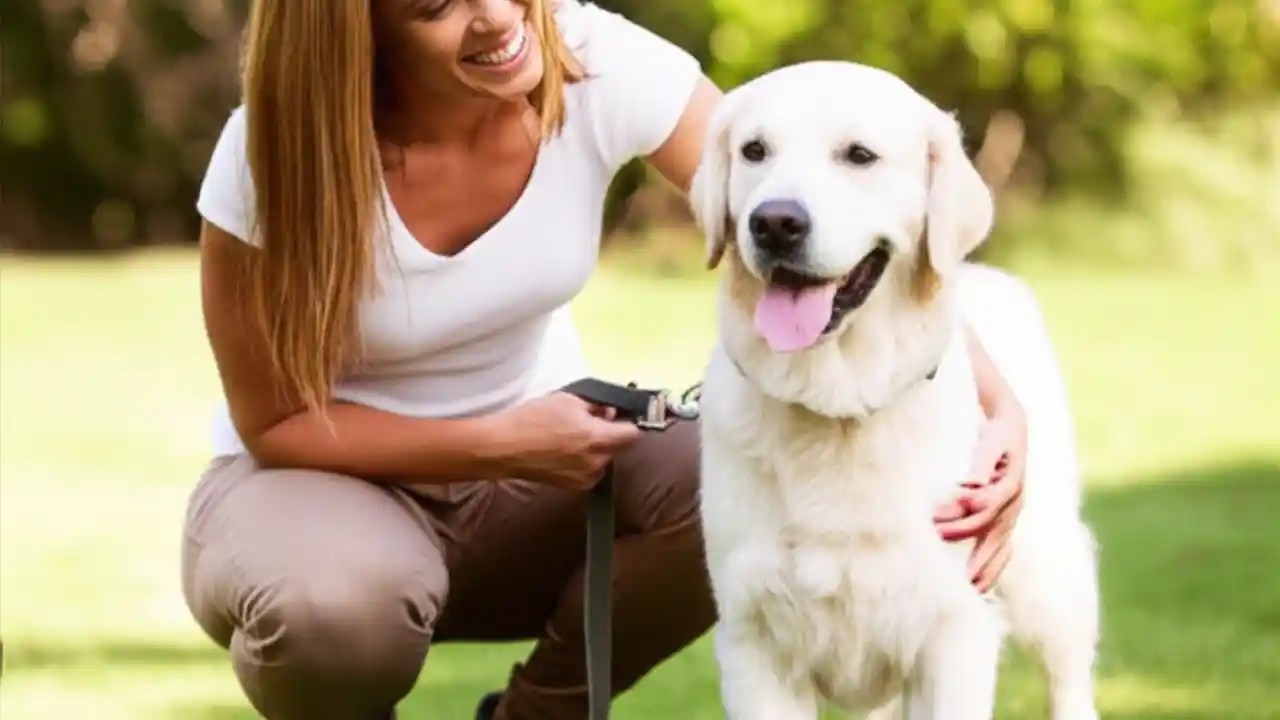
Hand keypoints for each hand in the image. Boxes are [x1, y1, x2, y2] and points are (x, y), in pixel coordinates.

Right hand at [493, 392, 643, 490]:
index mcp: (598, 440)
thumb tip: (610, 412)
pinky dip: (583, 460)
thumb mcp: (568, 400)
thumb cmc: (534, 419)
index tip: (621, 415)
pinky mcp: (573, 487)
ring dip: (596, 448)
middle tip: (589, 419)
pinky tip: (563, 450)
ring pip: (603, 459)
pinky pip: (589, 469)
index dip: (629, 421)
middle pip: (618, 447)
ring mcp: (586, 478)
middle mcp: (597, 464)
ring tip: (570, 435)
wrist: (503, 448)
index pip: (634, 434)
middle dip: (609, 433)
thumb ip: (596, 406)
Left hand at [933, 402, 1026, 591]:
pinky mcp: (1007, 522)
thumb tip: (973, 484)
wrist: (1013, 431)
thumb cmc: (996, 435)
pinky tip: (978, 586)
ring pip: (1000, 548)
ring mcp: (1013, 516)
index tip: (934, 518)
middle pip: (991, 532)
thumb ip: (982, 461)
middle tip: (936, 555)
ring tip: (966, 589)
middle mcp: (1014, 504)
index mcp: (1010, 485)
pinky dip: (991, 569)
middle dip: (965, 544)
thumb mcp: (991, 440)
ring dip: (983, 568)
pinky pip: (1002, 551)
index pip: (984, 505)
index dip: (961, 514)